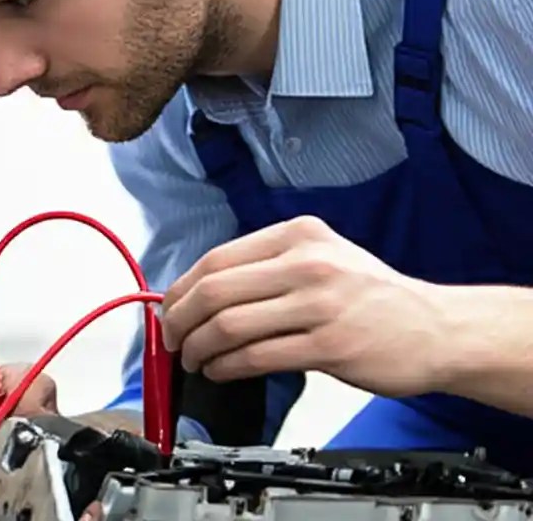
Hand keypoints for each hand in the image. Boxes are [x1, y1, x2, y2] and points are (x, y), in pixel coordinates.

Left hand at [160, 215, 451, 398]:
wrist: (438, 328)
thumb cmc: (372, 297)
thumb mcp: (322, 257)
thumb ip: (266, 266)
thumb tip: (199, 292)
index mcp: (298, 234)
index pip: (216, 260)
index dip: (181, 290)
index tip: (169, 311)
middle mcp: (308, 262)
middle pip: (215, 291)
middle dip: (180, 321)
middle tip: (172, 341)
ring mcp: (320, 304)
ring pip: (230, 326)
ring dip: (200, 349)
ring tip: (195, 361)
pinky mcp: (330, 346)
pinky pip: (257, 357)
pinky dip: (226, 367)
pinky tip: (220, 371)